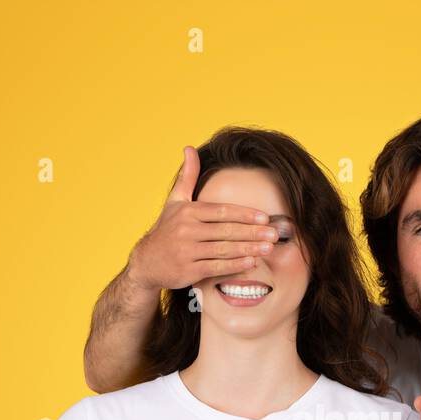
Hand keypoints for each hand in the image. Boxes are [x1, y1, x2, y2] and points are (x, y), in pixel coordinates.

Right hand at [125, 146, 279, 292]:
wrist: (146, 262)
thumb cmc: (166, 229)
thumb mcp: (174, 201)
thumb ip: (187, 176)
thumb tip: (189, 148)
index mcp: (187, 211)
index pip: (221, 211)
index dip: (244, 214)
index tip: (264, 217)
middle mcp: (186, 230)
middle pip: (226, 230)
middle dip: (252, 232)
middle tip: (274, 234)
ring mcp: (187, 252)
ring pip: (223, 250)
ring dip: (248, 249)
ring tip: (268, 249)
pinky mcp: (188, 271)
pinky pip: (215, 267)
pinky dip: (234, 265)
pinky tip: (251, 262)